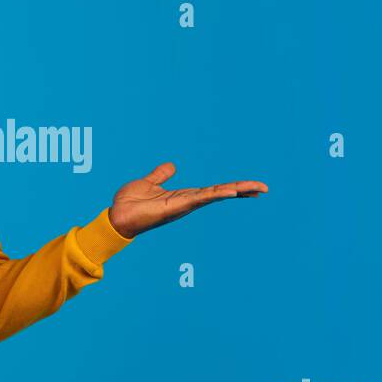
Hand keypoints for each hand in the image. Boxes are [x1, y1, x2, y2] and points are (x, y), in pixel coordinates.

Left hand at [107, 162, 266, 238]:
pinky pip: (201, 198)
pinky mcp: (177, 206)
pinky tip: (231, 191)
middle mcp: (188, 202)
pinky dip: (216, 194)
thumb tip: (172, 165)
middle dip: (243, 190)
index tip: (252, 187)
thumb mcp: (148, 182)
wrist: (116, 216)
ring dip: (236, 191)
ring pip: (216, 195)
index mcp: (184, 196)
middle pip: (221, 193)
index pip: (213, 190)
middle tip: (264, 187)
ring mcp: (184, 205)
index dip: (232, 187)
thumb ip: (160, 175)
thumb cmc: (130, 203)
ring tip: (257, 187)